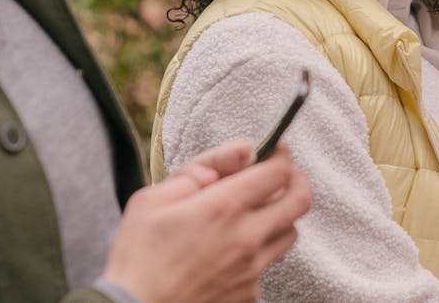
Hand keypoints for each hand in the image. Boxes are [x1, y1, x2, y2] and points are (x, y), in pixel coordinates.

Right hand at [102, 141, 311, 302]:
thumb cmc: (138, 255)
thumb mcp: (154, 198)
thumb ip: (203, 167)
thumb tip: (243, 151)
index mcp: (224, 207)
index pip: (279, 172)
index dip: (280, 155)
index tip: (273, 150)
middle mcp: (247, 237)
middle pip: (300, 200)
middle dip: (296, 180)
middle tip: (280, 175)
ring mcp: (252, 268)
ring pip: (291, 232)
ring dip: (281, 215)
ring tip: (254, 212)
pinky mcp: (249, 292)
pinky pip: (269, 262)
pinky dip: (259, 249)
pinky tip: (232, 248)